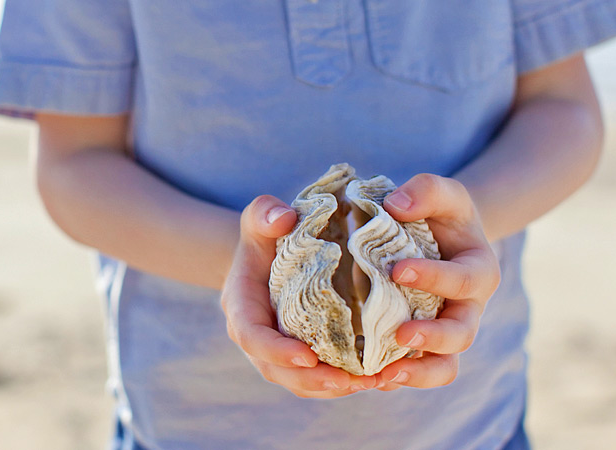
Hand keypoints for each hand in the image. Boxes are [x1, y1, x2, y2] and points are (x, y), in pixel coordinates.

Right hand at [220, 195, 378, 397]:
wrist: (268, 256)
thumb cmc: (266, 235)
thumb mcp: (261, 218)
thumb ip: (265, 212)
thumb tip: (284, 218)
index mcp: (241, 307)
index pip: (252, 336)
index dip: (277, 351)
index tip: (309, 355)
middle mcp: (256, 337)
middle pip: (276, 370)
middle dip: (311, 380)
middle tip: (350, 381)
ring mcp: (276, 352)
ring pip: (298, 382)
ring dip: (330, 388)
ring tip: (369, 383)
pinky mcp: (299, 357)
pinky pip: (315, 380)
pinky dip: (341, 384)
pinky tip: (374, 380)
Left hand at [375, 174, 500, 390]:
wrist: (439, 237)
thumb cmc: (440, 214)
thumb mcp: (443, 192)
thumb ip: (426, 190)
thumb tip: (396, 206)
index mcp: (479, 271)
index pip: (464, 279)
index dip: (435, 278)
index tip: (398, 270)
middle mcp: (468, 308)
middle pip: (462, 334)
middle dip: (433, 337)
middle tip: (401, 334)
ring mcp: (447, 331)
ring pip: (445, 365)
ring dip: (417, 373)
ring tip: (383, 376)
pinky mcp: (424, 346)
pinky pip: (421, 372)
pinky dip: (400, 380)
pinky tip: (371, 379)